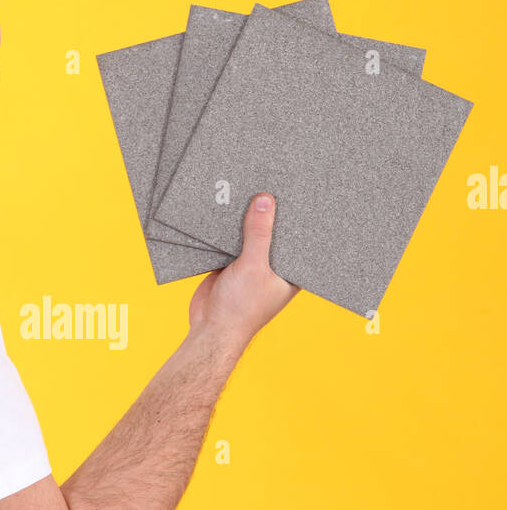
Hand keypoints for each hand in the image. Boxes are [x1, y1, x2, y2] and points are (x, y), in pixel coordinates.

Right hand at [187, 193, 298, 349]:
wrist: (209, 329)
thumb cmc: (241, 308)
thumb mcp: (254, 266)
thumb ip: (260, 234)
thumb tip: (265, 201)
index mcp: (289, 272)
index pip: (299, 239)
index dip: (299, 218)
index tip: (300, 191)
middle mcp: (272, 267)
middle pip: (274, 233)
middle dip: (271, 213)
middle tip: (274, 180)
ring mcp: (251, 264)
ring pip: (251, 234)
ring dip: (248, 218)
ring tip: (251, 185)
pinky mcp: (230, 263)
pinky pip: (231, 240)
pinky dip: (228, 228)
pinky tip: (227, 207)